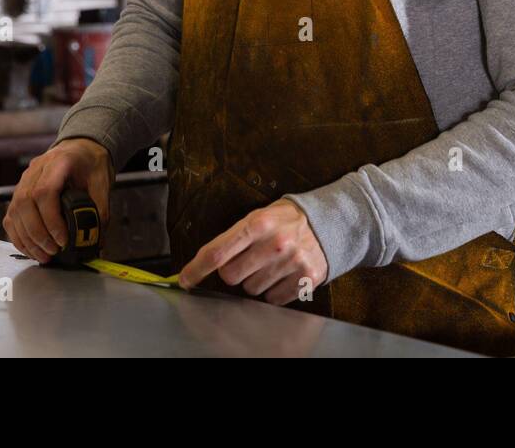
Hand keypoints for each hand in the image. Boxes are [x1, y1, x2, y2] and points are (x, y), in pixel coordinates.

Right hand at [3, 138, 112, 262]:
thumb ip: (100, 209)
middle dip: (37, 234)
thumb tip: (96, 241)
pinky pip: (12, 216)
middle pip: (25, 203)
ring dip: (27, 238)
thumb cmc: (91, 163)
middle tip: (53, 252)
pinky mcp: (19, 192)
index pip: (45, 191)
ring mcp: (24, 180)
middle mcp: (36, 170)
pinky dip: (18, 235)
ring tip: (43, 255)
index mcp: (59, 162)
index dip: (50, 219)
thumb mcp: (102, 182)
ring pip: (15, 211)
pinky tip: (31, 248)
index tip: (62, 239)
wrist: (81, 147)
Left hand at [178, 199, 328, 304]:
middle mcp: (275, 243)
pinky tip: (284, 273)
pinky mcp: (305, 278)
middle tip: (249, 259)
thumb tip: (204, 263)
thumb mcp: (260, 215)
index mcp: (259, 223)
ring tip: (271, 263)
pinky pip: (273, 299)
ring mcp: (292, 261)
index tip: (185, 280)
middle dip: (234, 271)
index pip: (217, 252)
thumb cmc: (286, 220)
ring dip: (256, 280)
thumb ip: (234, 237)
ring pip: (251, 289)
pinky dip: (274, 289)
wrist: (330, 221)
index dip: (196, 269)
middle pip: (230, 276)